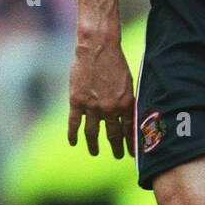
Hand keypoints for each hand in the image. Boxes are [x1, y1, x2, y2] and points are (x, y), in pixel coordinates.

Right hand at [68, 32, 134, 157]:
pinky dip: (73, 134)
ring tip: (95, 153)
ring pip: (92, 133)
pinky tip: (73, 143)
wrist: (97, 48)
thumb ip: (128, 101)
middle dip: (116, 147)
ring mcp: (92, 106)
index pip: (129, 130)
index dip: (130, 143)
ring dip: (94, 145)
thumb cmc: (116, 62)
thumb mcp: (129, 83)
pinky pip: (74, 123)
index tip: (131, 153)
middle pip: (113, 135)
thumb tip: (130, 117)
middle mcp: (110, 109)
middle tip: (118, 156)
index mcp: (126, 104)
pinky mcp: (76, 101)